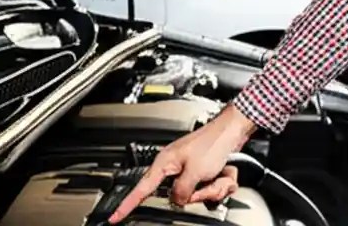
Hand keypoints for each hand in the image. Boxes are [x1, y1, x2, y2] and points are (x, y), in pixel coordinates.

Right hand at [108, 104, 257, 222]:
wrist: (232, 131)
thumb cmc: (213, 143)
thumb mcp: (194, 171)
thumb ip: (181, 192)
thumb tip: (176, 201)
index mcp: (165, 163)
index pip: (141, 189)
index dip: (127, 205)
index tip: (114, 216)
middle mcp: (174, 166)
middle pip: (178, 196)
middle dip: (198, 193)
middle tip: (207, 181)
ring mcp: (188, 170)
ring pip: (196, 194)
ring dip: (212, 187)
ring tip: (218, 174)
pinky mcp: (201, 172)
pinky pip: (208, 188)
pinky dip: (218, 183)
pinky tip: (223, 174)